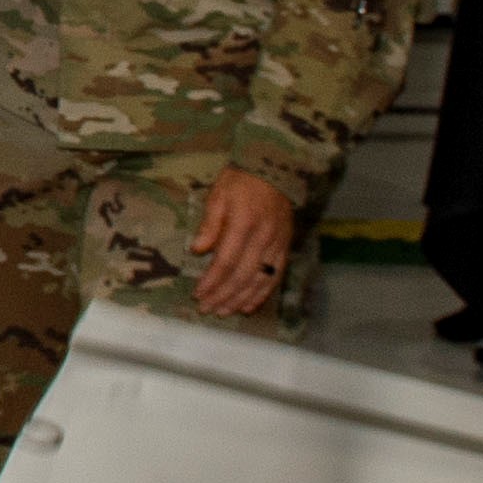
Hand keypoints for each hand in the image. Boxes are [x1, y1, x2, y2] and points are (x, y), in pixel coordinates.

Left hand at [189, 169, 295, 317]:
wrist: (275, 170)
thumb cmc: (241, 182)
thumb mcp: (219, 194)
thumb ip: (210, 224)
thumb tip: (197, 250)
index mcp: (244, 223)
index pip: (226, 260)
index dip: (212, 281)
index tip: (198, 294)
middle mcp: (264, 238)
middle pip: (242, 275)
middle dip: (223, 295)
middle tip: (207, 309)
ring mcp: (277, 244)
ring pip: (259, 280)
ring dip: (240, 299)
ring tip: (224, 312)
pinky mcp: (285, 247)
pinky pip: (275, 276)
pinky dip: (262, 294)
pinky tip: (249, 306)